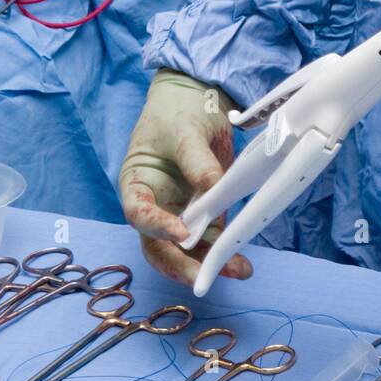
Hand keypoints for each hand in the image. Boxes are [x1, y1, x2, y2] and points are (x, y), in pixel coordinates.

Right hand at [119, 70, 253, 286]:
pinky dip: (225, 253)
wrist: (196, 102)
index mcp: (138, 184)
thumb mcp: (184, 130)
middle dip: (181, 265)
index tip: (181, 234)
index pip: (139, 214)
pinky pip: (212, 240)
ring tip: (238, 271)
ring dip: (210, 264)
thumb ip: (195, 160)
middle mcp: (156, 205)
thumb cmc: (177, 114)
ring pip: (188, 250)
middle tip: (204, 278)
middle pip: (159, 246)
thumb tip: (212, 187)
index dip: (157, 227)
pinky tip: (242, 264)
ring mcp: (182, 212)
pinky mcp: (207, 213)